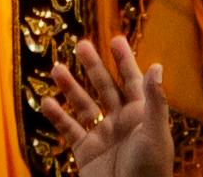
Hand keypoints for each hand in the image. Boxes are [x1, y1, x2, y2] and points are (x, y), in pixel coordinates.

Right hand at [46, 34, 171, 176]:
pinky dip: (57, 117)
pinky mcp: (86, 153)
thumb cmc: (150, 171)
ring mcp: (102, 136)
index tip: (116, 39)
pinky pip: (69, 130)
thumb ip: (155, 100)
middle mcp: (121, 122)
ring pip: (84, 105)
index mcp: (141, 115)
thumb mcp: (156, 134)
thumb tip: (156, 66)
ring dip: (71, 87)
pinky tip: (46, 102)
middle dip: (93, 66)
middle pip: (105, 87)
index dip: (125, 60)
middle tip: (80, 44)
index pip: (133, 80)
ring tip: (56, 68)